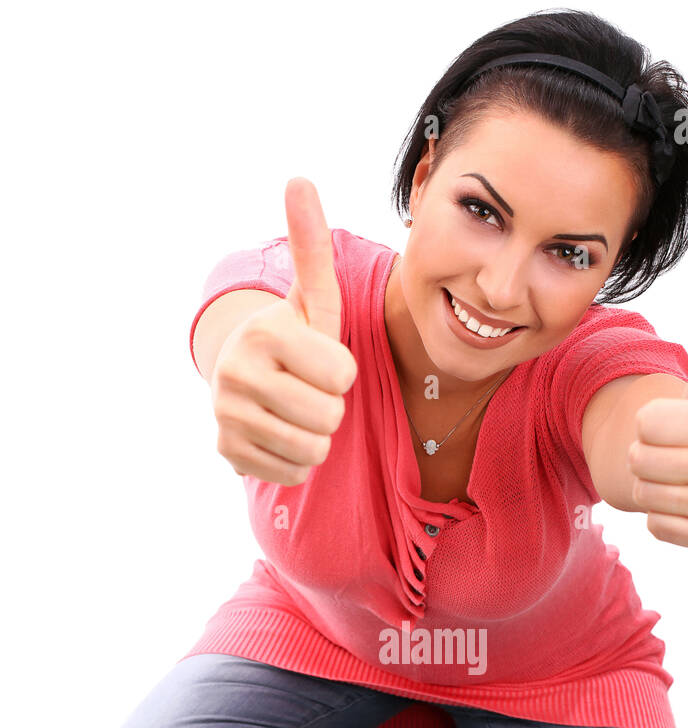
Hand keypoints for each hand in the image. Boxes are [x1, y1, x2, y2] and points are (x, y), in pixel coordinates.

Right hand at [210, 177, 357, 486]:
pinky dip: (295, 460)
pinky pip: (294, 472)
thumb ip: (311, 248)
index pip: (343, 376)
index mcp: (265, 333)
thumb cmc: (294, 342)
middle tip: (307, 390)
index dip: (341, 372)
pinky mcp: (228, 453)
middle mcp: (237, 373)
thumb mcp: (311, 299)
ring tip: (295, 412)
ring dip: (315, 436)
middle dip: (329, 407)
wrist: (243, 382)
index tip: (318, 360)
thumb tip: (299, 179)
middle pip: (328, 416)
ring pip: (314, 449)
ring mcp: (228, 416)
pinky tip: (278, 434)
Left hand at [626, 264, 687, 551]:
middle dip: (647, 456)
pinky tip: (687, 504)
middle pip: (641, 461)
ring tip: (680, 476)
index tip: (680, 424)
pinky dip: (661, 517)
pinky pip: (654, 526)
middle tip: (676, 453)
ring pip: (645, 494)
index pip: (648, 424)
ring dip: (652, 485)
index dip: (652, 422)